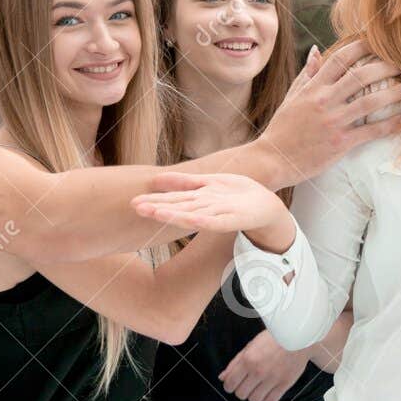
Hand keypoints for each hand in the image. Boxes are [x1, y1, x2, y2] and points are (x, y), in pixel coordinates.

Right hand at [131, 171, 293, 248]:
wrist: (267, 205)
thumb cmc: (237, 195)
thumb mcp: (209, 182)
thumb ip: (185, 182)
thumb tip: (156, 179)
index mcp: (198, 200)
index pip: (172, 199)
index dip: (154, 201)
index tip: (133, 202)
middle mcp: (204, 209)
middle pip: (177, 208)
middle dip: (157, 208)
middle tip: (135, 208)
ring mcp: (217, 215)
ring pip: (191, 214)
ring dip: (173, 214)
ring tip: (153, 212)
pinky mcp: (231, 220)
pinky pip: (215, 220)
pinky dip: (202, 220)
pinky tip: (190, 218)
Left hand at [220, 329, 306, 400]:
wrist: (297, 337)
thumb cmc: (274, 339)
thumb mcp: (250, 346)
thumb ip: (235, 363)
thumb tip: (223, 377)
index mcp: (248, 360)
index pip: (230, 384)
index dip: (229, 385)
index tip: (233, 384)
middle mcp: (259, 371)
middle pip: (241, 394)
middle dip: (241, 390)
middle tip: (247, 384)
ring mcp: (273, 379)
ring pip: (254, 400)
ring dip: (254, 395)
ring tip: (258, 387)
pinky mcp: (285, 384)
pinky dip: (267, 399)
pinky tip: (268, 390)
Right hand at [259, 40, 400, 185]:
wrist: (273, 159)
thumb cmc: (282, 128)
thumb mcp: (292, 97)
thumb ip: (307, 74)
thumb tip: (316, 51)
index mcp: (313, 88)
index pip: (340, 59)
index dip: (361, 47)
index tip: (378, 42)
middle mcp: (325, 101)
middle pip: (360, 76)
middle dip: (385, 67)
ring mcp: (333, 122)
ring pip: (369, 102)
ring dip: (392, 93)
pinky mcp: (340, 142)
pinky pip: (370, 131)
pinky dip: (390, 124)